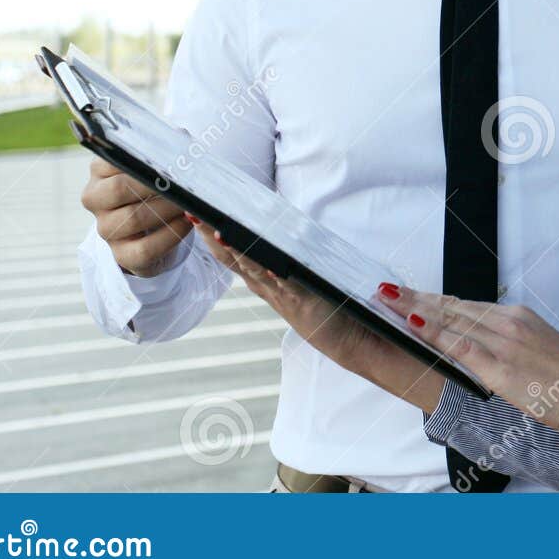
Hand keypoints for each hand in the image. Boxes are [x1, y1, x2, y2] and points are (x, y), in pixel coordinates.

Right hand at [80, 157, 191, 276]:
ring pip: (134, 219)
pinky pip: (145, 249)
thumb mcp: (159, 163)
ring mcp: (106, 228)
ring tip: (189, 203)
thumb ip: (167, 146)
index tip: (170, 160)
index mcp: (100, 170)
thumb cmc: (157, 186)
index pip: (113, 159)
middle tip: (183, 183)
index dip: (144, 160)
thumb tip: (181, 135)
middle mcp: (95, 199)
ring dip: (168, 210)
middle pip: (119, 189)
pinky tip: (186, 224)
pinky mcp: (121, 254)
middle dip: (156, 186)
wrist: (156, 227)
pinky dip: (171, 236)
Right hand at [195, 224, 444, 410]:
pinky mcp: (308, 306)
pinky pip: (286, 286)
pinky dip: (273, 273)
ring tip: (217, 231)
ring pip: (256, 271)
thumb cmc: (342, 308)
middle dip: (216, 239)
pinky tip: (264, 261)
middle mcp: (275, 292)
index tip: (200, 216)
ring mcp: (288, 300)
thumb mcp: (311, 280)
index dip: (219, 240)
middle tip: (195, 215)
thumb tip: (284, 231)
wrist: (363, 343)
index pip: (240, 258)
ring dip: (237, 252)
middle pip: (239, 262)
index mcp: (275, 285)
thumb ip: (296, 261)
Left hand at [378, 285, 558, 484]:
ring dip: (416, 308)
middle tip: (385, 288)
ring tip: (388, 301)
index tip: (409, 293)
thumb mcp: (537, 351)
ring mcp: (503, 342)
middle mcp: (508, 321)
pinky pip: (460, 344)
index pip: (466, 304)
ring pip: (452, 319)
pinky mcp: (500, 366)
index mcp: (517, 317)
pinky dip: (435, 332)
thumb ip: (508, 345)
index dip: (433, 299)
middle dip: (416, 297)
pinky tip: (413, 324)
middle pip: (453, 306)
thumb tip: (481, 346)